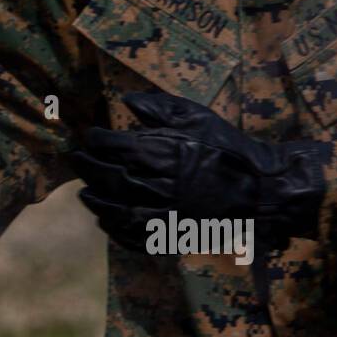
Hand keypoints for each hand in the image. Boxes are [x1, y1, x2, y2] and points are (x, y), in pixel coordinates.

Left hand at [71, 92, 329, 252]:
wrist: (261, 190)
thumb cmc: (228, 150)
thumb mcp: (199, 119)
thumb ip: (161, 109)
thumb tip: (126, 100)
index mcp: (168, 153)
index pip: (119, 146)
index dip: (98, 141)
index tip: (90, 136)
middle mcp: (162, 184)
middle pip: (112, 178)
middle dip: (88, 168)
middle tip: (76, 160)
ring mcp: (165, 213)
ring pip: (117, 209)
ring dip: (96, 201)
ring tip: (83, 193)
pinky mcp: (171, 235)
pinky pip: (133, 236)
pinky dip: (114, 229)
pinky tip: (104, 219)